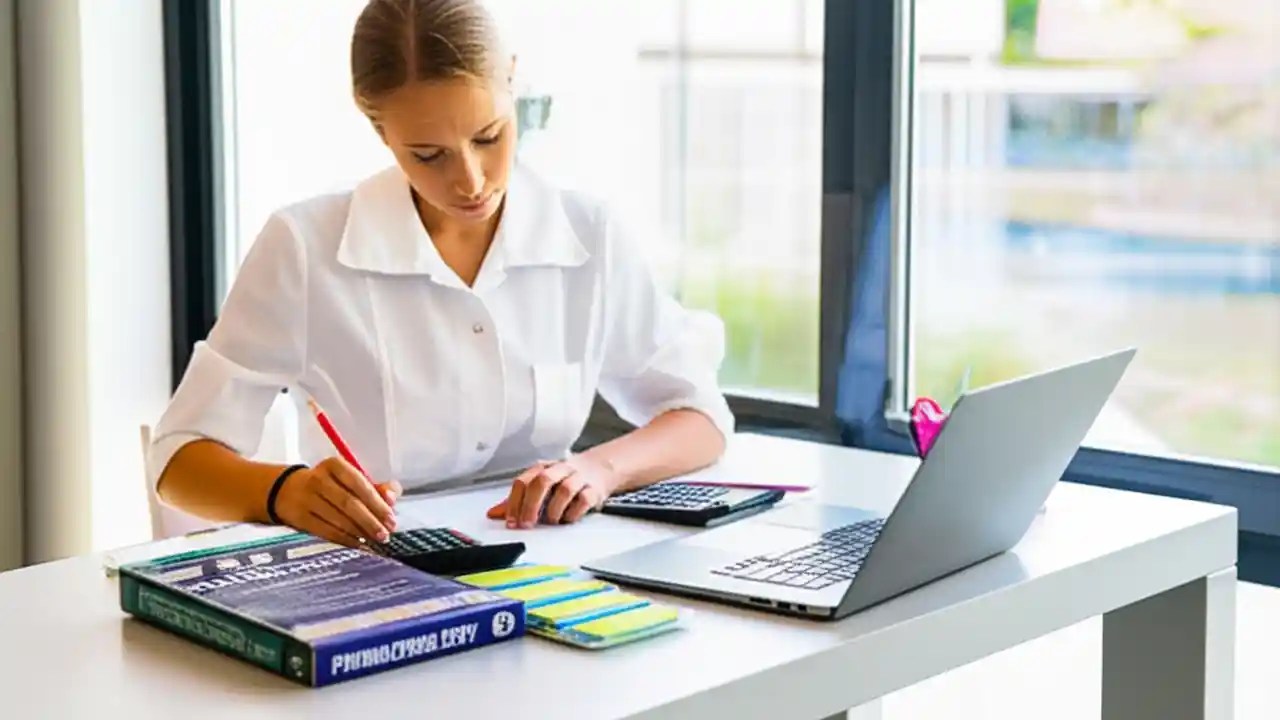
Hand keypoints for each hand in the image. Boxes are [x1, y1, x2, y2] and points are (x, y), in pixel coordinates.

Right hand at [272, 456, 402, 547]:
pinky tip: (358, 544)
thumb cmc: (327, 485)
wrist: (285, 490)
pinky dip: (345, 539)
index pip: (359, 484)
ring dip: (360, 532)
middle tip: (385, 534)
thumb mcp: (347, 479)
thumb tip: (393, 497)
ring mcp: (307, 498)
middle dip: (370, 520)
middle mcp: (319, 479)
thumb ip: (374, 486)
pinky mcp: (300, 517)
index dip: (377, 502)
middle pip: (349, 503)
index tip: (391, 517)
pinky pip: (326, 531)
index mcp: (334, 465)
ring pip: (338, 519)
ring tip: (375, 540)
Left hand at [486, 456, 620, 527]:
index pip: (523, 482)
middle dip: (532, 505)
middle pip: (542, 481)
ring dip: (554, 510)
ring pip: (565, 490)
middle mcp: (560, 470)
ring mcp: (578, 478)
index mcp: (542, 468)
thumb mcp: (540, 485)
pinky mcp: (594, 489)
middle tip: (527, 524)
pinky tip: (568, 519)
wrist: (599, 468)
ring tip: (551, 521)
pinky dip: (573, 513)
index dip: (514, 503)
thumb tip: (494, 514)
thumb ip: (518, 500)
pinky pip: (584, 500)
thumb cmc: (564, 479)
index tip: (510, 522)